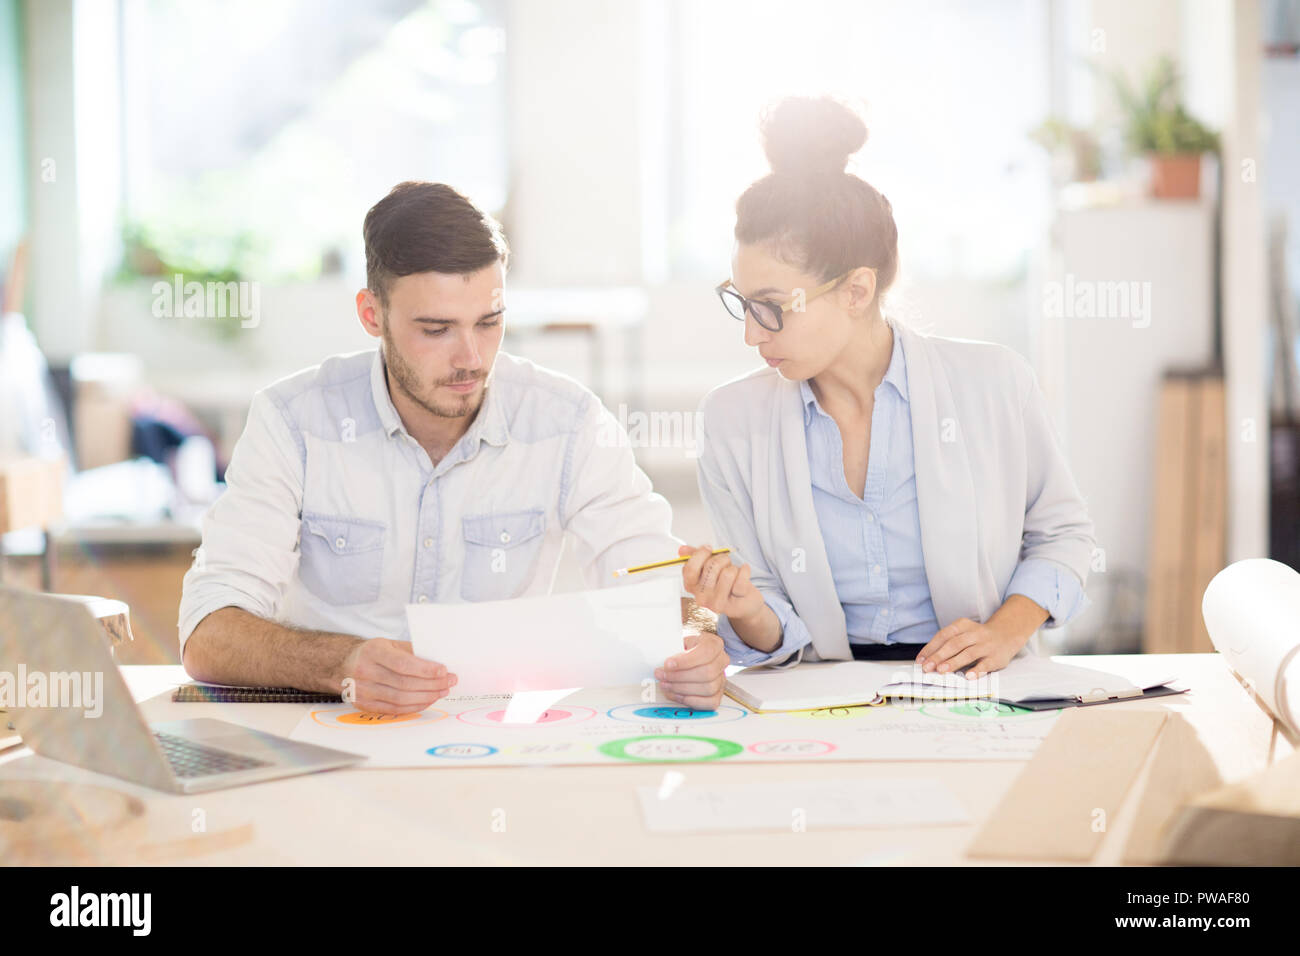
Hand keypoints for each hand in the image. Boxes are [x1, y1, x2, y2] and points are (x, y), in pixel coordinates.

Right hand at [337, 638, 456, 713]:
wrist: (345, 664)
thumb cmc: (374, 652)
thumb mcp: (391, 644)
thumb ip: (412, 652)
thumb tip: (440, 663)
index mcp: (373, 652)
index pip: (403, 664)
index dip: (425, 669)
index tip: (444, 671)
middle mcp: (364, 672)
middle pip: (404, 684)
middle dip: (432, 684)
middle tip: (450, 681)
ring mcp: (362, 691)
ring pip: (400, 699)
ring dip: (426, 697)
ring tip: (442, 691)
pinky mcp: (364, 704)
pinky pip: (394, 709)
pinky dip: (414, 706)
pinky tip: (427, 700)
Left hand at [654, 631, 726, 709]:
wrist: (689, 653)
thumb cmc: (684, 647)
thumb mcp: (679, 640)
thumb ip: (673, 649)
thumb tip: (664, 663)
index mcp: (714, 644)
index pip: (705, 653)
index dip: (686, 661)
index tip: (668, 664)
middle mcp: (722, 661)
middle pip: (707, 673)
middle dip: (680, 677)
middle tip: (662, 676)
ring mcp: (721, 678)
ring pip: (708, 688)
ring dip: (682, 689)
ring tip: (666, 685)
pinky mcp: (718, 694)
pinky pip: (710, 702)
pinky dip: (692, 700)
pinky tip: (677, 694)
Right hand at [678, 544, 764, 625]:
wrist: (743, 601)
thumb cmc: (725, 582)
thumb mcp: (708, 567)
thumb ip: (695, 557)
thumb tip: (682, 550)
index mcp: (692, 587)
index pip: (690, 568)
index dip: (701, 554)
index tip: (708, 549)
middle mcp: (702, 597)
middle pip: (711, 567)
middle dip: (722, 558)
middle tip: (725, 563)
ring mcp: (717, 603)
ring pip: (727, 573)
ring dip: (733, 567)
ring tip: (733, 573)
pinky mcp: (734, 605)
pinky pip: (741, 579)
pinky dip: (745, 571)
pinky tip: (744, 572)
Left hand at [915, 618, 1029, 678]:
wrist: (1007, 634)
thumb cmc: (977, 637)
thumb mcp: (963, 633)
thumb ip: (948, 644)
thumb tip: (928, 660)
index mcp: (963, 625)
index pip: (944, 635)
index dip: (931, 648)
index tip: (920, 660)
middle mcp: (975, 634)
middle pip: (954, 644)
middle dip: (939, 656)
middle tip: (928, 667)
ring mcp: (986, 645)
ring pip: (968, 653)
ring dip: (954, 662)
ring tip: (942, 671)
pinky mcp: (996, 657)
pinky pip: (985, 664)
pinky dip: (977, 670)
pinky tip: (968, 676)